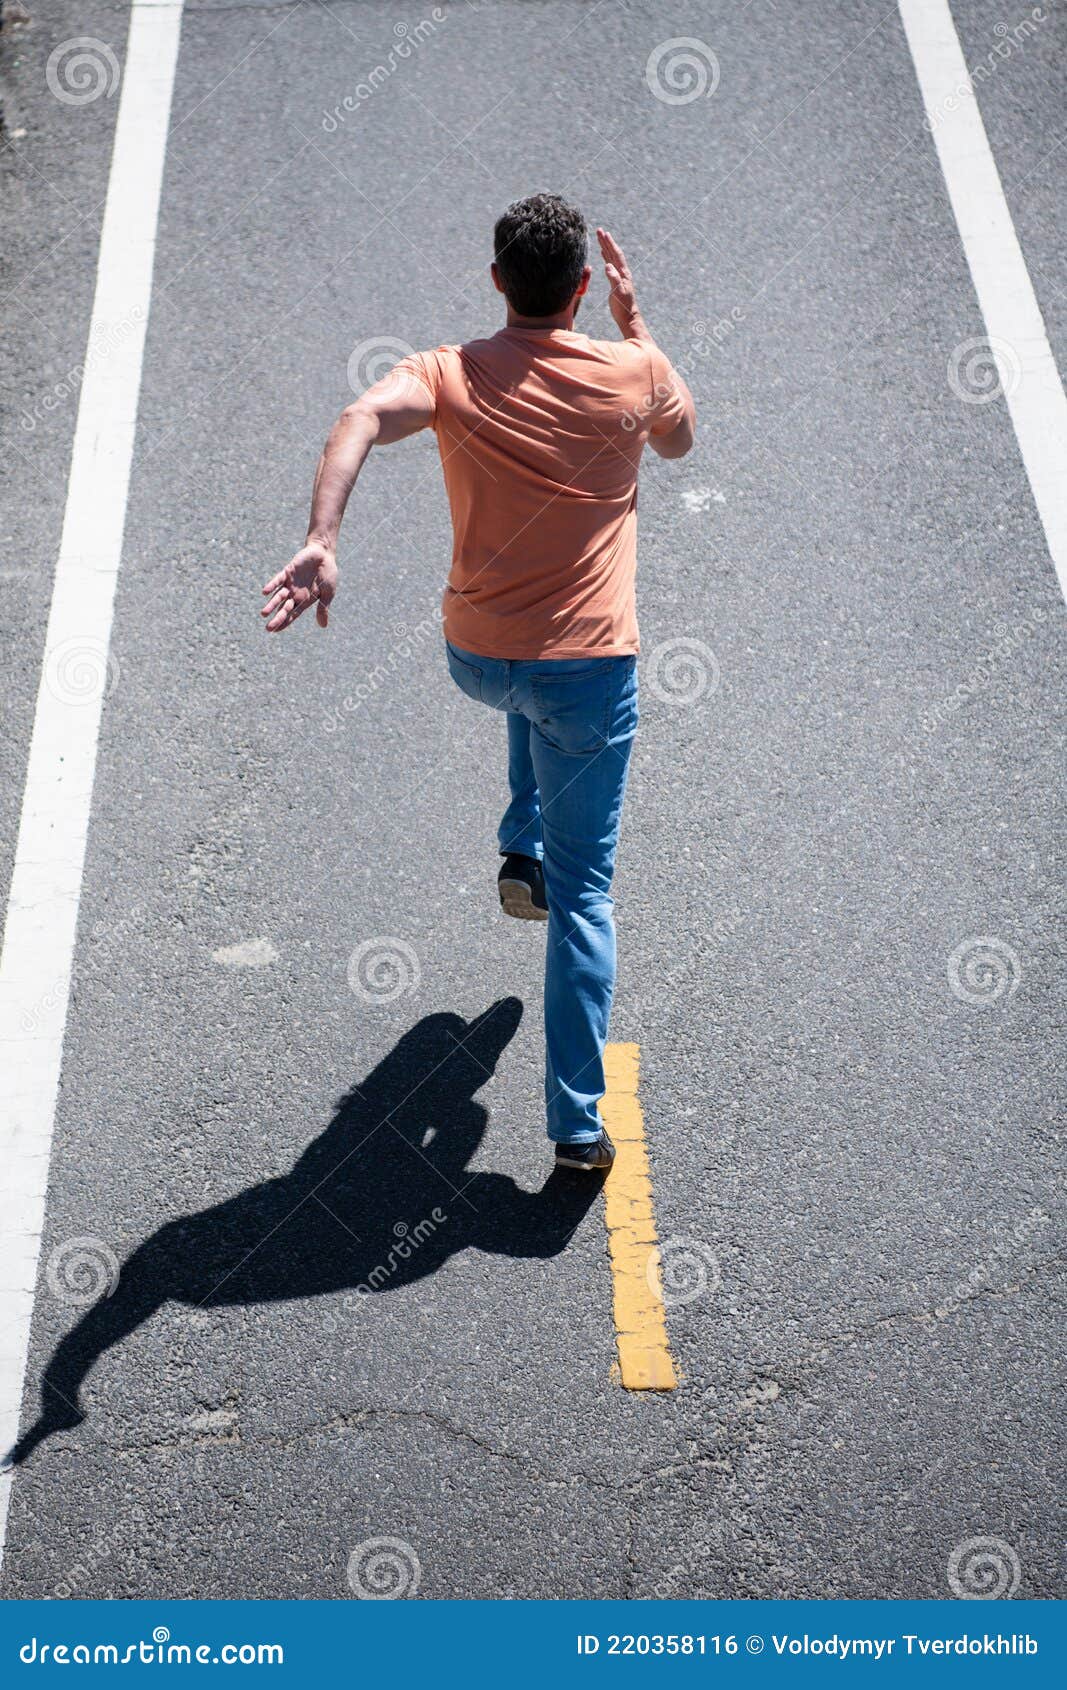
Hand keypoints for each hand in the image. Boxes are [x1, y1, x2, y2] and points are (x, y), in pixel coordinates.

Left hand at [261, 542, 336, 631]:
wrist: (324, 554)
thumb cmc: (328, 574)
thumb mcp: (328, 593)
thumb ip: (323, 608)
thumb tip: (323, 626)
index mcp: (305, 600)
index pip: (292, 614)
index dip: (284, 622)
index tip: (275, 631)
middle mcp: (295, 593)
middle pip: (284, 608)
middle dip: (277, 618)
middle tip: (268, 628)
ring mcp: (291, 583)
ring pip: (278, 596)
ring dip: (271, 605)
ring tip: (264, 613)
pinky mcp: (288, 571)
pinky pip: (278, 579)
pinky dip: (272, 585)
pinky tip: (265, 592)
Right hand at [596, 227, 648, 341]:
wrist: (628, 317)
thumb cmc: (623, 307)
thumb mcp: (617, 293)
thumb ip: (614, 279)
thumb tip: (607, 265)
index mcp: (623, 274)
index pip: (615, 254)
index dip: (609, 243)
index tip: (603, 233)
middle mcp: (622, 272)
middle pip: (613, 253)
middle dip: (606, 241)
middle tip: (599, 230)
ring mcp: (620, 276)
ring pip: (612, 257)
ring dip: (606, 247)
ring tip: (601, 237)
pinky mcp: (616, 281)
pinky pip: (611, 265)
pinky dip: (607, 257)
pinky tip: (603, 254)